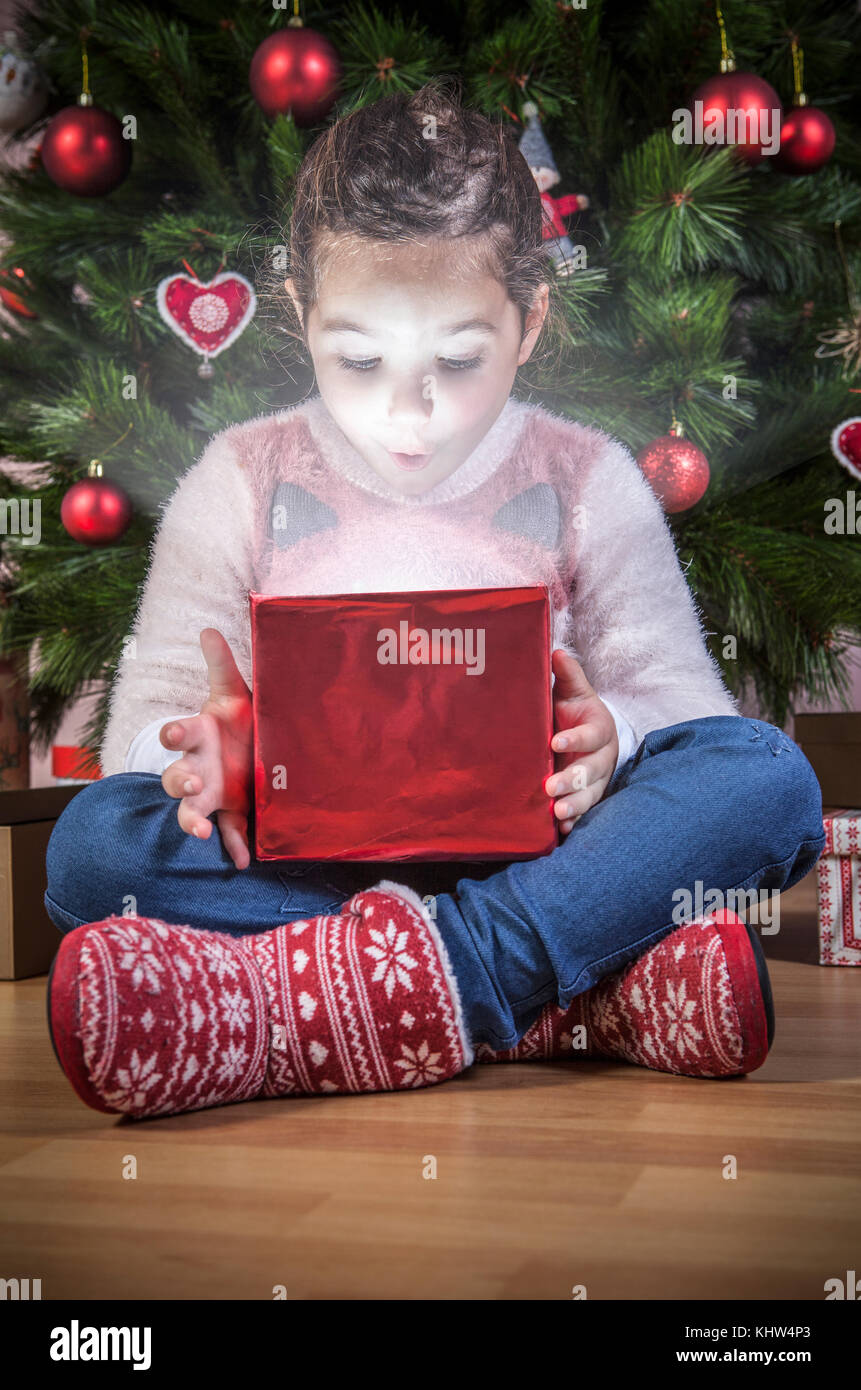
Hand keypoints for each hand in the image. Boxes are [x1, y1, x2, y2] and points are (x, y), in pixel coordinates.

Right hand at [159, 628, 252, 869]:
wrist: (256, 746)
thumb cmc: (238, 720)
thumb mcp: (233, 692)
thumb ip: (221, 664)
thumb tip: (207, 630)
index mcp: (199, 736)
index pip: (178, 734)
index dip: (174, 735)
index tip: (174, 734)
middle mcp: (199, 767)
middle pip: (177, 778)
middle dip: (180, 781)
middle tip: (192, 782)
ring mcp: (212, 793)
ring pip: (191, 811)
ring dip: (191, 820)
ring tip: (197, 831)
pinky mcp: (231, 811)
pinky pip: (228, 832)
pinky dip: (232, 848)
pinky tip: (240, 861)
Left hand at [545, 649, 618, 836]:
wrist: (586, 736)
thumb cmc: (574, 712)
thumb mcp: (573, 692)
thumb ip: (567, 676)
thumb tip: (556, 652)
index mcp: (600, 728)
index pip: (591, 735)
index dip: (575, 739)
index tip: (554, 743)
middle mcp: (602, 757)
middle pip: (593, 771)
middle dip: (573, 780)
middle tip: (551, 787)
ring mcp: (597, 781)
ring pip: (591, 795)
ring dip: (575, 805)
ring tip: (557, 814)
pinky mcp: (588, 797)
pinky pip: (585, 812)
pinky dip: (574, 822)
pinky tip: (561, 830)